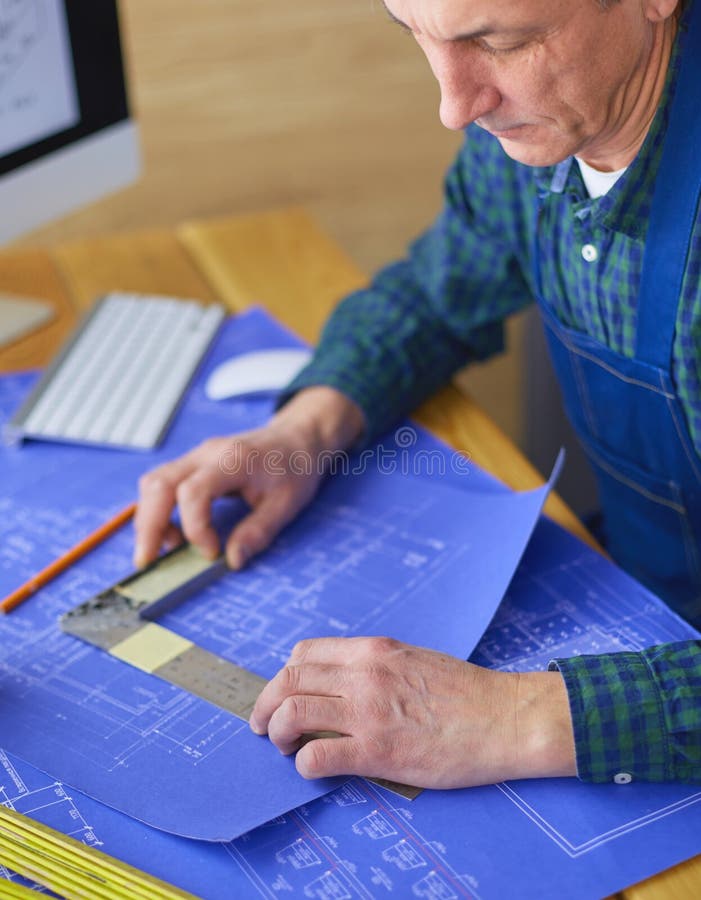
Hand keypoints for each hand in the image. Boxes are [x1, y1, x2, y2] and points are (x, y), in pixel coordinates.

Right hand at [134, 387, 364, 568]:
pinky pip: (162, 484)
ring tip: (164, 549)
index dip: (194, 528)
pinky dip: (158, 511)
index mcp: (232, 460)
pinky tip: (174, 534)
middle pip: (158, 484)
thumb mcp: (287, 504)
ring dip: (150, 518)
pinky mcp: (193, 464)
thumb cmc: (295, 468)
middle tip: (147, 561)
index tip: (211, 552)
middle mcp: (206, 453)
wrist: (296, 438)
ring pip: (153, 483)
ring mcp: (196, 456)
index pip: (192, 492)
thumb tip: (232, 561)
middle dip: (148, 526)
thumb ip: (258, 532)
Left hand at [250, 636, 575, 787]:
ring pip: (292, 713)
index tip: (282, 694)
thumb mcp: (414, 660)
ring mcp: (370, 711)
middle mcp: (364, 674)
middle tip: (262, 725)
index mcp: (374, 650)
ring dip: (277, 732)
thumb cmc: (466, 693)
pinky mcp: (380, 751)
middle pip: (289, 679)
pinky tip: (313, 768)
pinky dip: (304, 764)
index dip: (284, 675)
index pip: (305, 652)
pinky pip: (318, 755)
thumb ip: (375, 667)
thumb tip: (341, 684)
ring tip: (284, 747)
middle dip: (265, 704)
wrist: (507, 717)